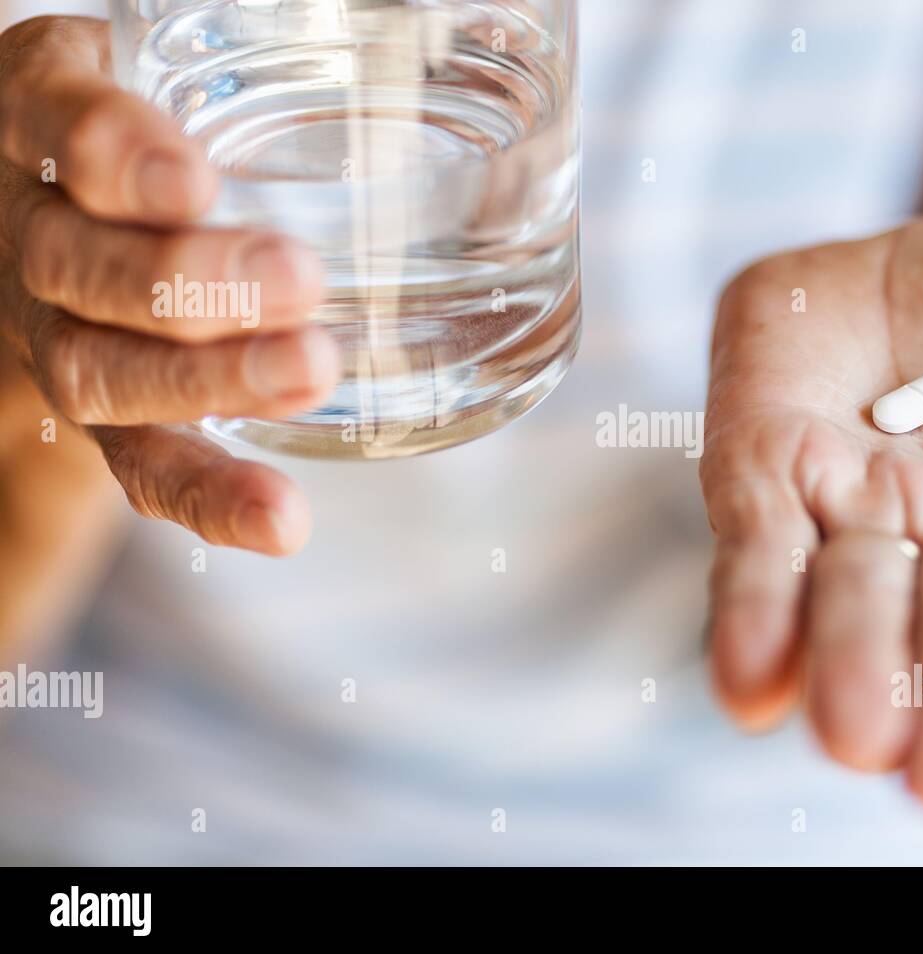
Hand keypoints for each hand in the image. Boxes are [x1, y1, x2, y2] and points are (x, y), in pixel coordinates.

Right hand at [0, 17, 336, 555]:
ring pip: (100, 372)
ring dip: (206, 382)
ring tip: (311, 370)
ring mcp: (56, 331)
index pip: (57, 122)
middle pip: (77, 265)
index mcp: (43, 118)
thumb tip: (469, 15)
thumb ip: (266, 56)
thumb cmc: (169, 124)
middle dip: (186, 280)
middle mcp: (32, 228)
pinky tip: (282, 523)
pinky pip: (138, 465)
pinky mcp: (102, 415)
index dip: (118, 154)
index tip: (194, 179)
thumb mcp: (185, 66)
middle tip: (298, 281)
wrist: (82, 218)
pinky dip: (209, 497)